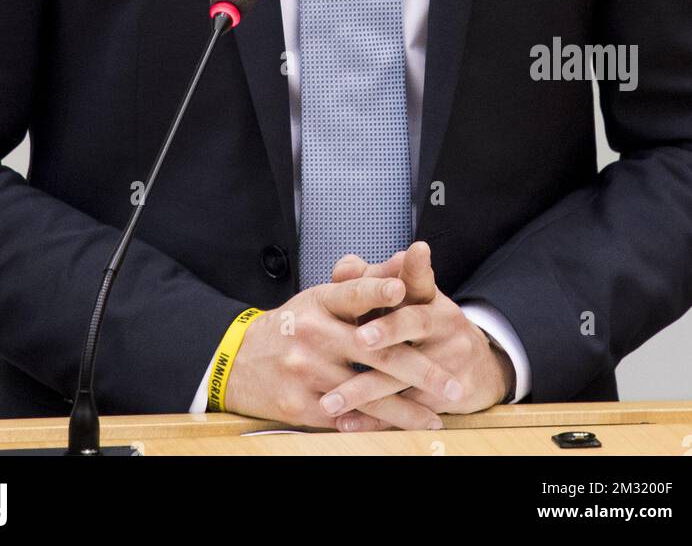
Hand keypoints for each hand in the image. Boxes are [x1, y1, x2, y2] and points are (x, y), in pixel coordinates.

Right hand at [222, 274, 446, 430]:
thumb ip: (361, 286)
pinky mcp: (302, 405)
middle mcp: (313, 333)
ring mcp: (307, 370)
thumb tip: (404, 265)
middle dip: (420, 368)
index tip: (404, 288)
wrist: (238, 361)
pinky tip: (405, 426)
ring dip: (407, 406)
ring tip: (438, 411)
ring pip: (367, 390)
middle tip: (452, 381)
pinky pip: (349, 417)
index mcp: (319, 302)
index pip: (352, 292)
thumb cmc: (292, 327)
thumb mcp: (319, 299)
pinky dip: (380, 423)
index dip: (377, 289)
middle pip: (373, 350)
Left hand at [321, 241, 513, 430]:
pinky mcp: (447, 396)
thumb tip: (344, 264)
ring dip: (364, 388)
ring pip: (403, 374)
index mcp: (429, 295)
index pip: (420, 276)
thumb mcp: (405, 299)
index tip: (415, 251)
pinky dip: (373, 419)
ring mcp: (449, 360)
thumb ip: (371, 281)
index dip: (416, 265)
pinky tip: (346, 422)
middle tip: (360, 338)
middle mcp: (443, 322)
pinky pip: (405, 409)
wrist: (474, 366)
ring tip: (332, 399)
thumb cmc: (421, 325)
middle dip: (387, 330)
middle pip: (415, 322)